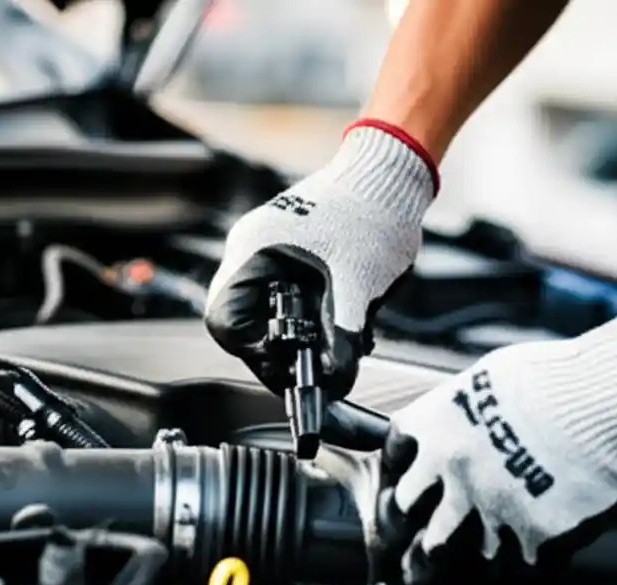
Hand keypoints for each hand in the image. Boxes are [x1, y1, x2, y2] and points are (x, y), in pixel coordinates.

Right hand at [204, 123, 436, 399]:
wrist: (391, 171)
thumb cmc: (371, 210)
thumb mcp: (358, 286)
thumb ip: (342, 338)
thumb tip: (334, 380)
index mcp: (254, 249)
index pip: (225, 319)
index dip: (254, 350)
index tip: (287, 364)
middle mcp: (251, 249)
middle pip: (243, 321)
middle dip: (281, 346)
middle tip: (316, 360)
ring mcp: (268, 249)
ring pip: (266, 312)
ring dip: (299, 333)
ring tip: (336, 335)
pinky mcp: (289, 253)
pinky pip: (285, 296)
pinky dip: (309, 315)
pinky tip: (340, 316)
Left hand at [385, 310, 616, 584]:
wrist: (598, 397)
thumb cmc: (554, 376)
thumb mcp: (491, 376)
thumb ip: (468, 403)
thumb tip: (471, 412)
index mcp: (437, 425)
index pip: (394, 454)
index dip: (400, 467)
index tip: (407, 475)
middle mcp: (450, 469)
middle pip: (407, 507)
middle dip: (413, 517)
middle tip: (424, 525)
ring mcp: (486, 504)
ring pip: (459, 542)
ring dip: (474, 543)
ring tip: (484, 547)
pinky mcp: (530, 530)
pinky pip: (520, 560)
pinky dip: (527, 559)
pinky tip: (533, 556)